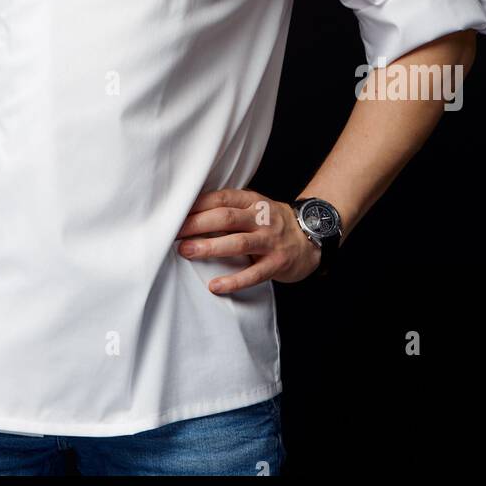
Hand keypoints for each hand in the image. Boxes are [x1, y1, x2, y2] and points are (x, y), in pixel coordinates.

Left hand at [175, 188, 320, 293]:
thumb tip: (189, 214)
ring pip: (238, 242)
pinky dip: (233, 280)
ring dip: (210, 247)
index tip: (175, 213)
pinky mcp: (277, 263)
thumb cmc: (272, 223)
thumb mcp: (254, 207)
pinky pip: (254, 273)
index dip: (197, 205)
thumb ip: (229, 208)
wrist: (312, 236)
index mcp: (252, 201)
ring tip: (187, 251)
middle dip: (197, 224)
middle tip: (174, 232)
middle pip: (226, 217)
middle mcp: (261, 218)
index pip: (221, 198)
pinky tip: (215, 286)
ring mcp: (270, 241)